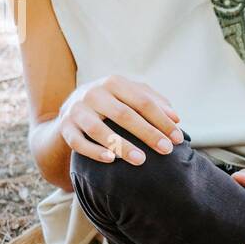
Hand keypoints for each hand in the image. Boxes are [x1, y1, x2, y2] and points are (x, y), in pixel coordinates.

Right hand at [58, 75, 183, 164]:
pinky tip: (111, 159)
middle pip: (124, 114)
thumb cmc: (112, 103)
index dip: (162, 120)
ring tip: (141, 160)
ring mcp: (77, 110)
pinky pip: (78, 142)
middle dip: (148, 133)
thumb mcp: (130, 96)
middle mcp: (94, 93)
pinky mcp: (66, 127)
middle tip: (167, 151)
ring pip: (99, 129)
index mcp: (114, 83)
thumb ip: (154, 102)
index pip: (143, 102)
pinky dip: (94, 151)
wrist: (72, 108)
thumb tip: (176, 118)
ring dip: (121, 145)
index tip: (178, 138)